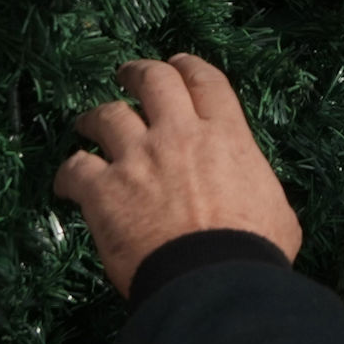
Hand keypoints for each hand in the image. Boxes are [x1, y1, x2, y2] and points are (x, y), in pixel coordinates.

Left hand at [53, 56, 301, 294]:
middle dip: (137, 73)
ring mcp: (137, 159)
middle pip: (154, 82)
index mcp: (225, 135)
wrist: (212, 280)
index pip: (206, 82)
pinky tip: (66, 182)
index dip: (189, 67)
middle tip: (126, 76)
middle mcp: (178, 135)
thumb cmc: (253, 250)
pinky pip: (76, 169)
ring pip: (107, 116)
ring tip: (86, 123)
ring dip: (95, 116)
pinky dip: (68, 172)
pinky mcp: (104, 191)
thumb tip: (256, 198)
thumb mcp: (277, 208)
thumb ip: (258, 189)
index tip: (178, 64)